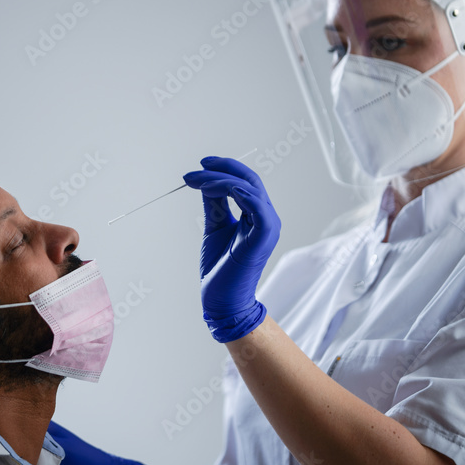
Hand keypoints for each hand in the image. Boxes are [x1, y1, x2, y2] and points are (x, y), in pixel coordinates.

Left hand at [183, 156, 279, 342]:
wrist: (222, 300)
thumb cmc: (220, 267)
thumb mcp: (215, 226)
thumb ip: (214, 204)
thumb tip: (206, 181)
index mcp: (257, 214)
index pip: (245, 181)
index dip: (224, 168)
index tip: (200, 165)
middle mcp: (266, 218)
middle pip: (249, 180)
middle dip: (222, 169)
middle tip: (196, 169)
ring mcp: (268, 228)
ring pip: (251, 190)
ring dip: (222, 181)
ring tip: (198, 183)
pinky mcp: (264, 238)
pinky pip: (259, 209)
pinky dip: (242, 195)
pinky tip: (222, 189)